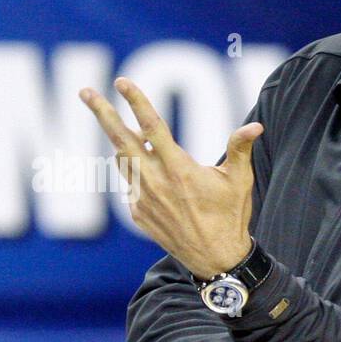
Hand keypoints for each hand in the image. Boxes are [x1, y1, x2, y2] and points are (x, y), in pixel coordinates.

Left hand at [79, 77, 262, 279]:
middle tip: (85, 92)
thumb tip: (256, 126)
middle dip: (102, 113)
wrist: (215, 259)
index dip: (136, 102)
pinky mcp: (138, 212)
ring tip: (108, 116)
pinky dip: (134, 168)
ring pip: (122, 159)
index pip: (152, 127)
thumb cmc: (230, 216)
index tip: (122, 82)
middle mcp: (156, 182)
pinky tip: (146, 167)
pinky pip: (130, 182)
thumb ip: (240, 149)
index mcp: (180, 169)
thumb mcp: (239, 181)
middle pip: (121, 139)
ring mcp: (143, 198)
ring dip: (115, 137)